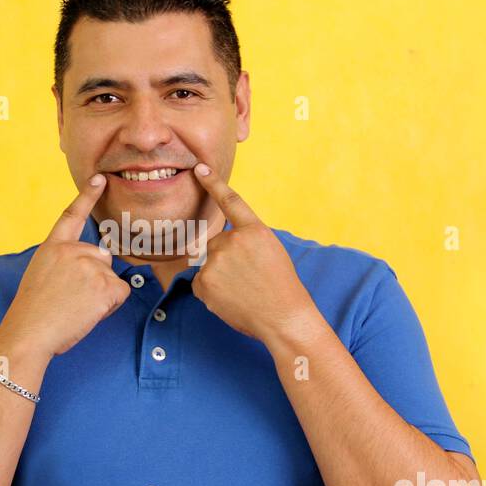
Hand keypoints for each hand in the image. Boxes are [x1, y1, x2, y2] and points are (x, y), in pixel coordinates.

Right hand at [0, 174, 131, 358]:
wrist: (29, 333)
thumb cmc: (33, 313)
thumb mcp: (41, 275)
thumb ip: (66, 262)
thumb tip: (100, 258)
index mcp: (53, 247)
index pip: (72, 215)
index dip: (87, 195)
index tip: (100, 178)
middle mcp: (72, 250)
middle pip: (101, 257)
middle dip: (95, 278)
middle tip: (70, 300)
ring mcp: (89, 266)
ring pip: (111, 277)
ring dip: (101, 294)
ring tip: (76, 308)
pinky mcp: (104, 285)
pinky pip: (120, 293)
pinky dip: (110, 306)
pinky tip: (88, 312)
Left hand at [189, 162, 320, 345]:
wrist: (285, 318)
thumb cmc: (281, 288)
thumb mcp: (271, 252)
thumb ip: (245, 241)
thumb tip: (219, 245)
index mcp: (255, 230)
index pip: (231, 201)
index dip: (213, 183)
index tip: (200, 168)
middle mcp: (234, 240)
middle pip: (217, 243)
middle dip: (226, 259)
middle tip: (247, 279)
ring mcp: (217, 260)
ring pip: (208, 264)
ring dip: (219, 276)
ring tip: (242, 291)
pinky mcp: (205, 281)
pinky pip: (200, 283)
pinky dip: (211, 292)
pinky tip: (230, 300)